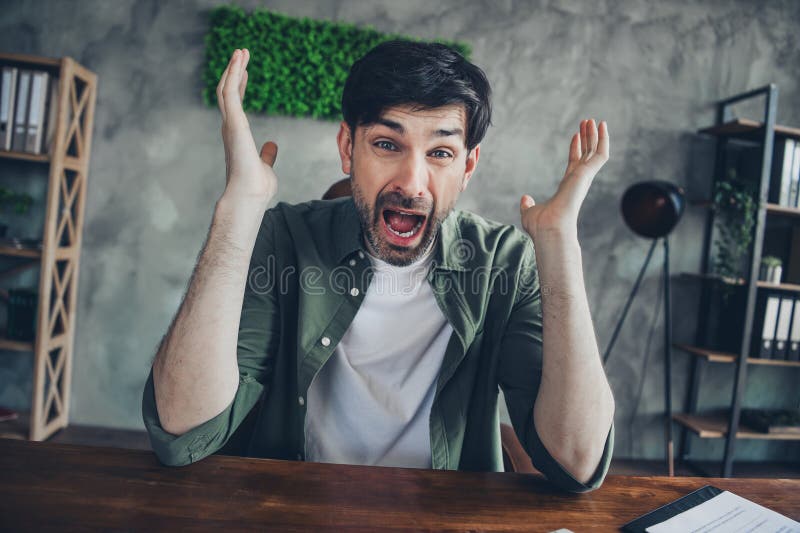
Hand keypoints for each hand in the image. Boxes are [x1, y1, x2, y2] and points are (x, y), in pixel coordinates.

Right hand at [216, 48, 277, 202]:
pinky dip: (233, 74)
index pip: (235, 104)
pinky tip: (239, 60)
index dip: (239, 85)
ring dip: (233, 68)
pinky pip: (229, 93)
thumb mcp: (265, 164)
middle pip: (227, 92)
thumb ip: (267, 154)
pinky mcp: (234, 123)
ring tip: (241, 50)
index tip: (245, 70)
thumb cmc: (256, 186)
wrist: (249, 196)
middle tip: (241, 53)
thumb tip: (272, 145)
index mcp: (237, 134)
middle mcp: (230, 127)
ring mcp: (230, 125)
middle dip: (234, 71)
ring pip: (226, 88)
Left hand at [520, 119, 608, 237]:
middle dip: (587, 138)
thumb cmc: (540, 226)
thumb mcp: (529, 212)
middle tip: (586, 121)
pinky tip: (600, 126)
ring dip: (595, 135)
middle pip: (586, 154)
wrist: (549, 229)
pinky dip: (603, 139)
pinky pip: (601, 154)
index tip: (575, 135)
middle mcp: (578, 181)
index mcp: (567, 187)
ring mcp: (584, 178)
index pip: (574, 164)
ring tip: (592, 119)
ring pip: (595, 152)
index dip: (575, 149)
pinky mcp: (588, 174)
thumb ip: (528, 204)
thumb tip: (525, 199)